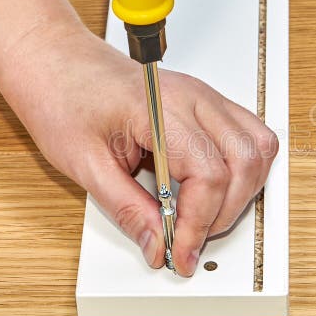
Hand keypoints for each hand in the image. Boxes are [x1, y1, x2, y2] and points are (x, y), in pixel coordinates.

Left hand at [0, 25, 277, 276]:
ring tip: (204, 217)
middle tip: (187, 239)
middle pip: (243, 163)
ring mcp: (205, 96)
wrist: (57, 62)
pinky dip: (244, 168)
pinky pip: (250, 135)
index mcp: (161, 108)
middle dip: (223, 213)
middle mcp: (193, 97)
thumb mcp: (84, 164)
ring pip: (259, 148)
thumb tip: (157, 243)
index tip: (179, 253)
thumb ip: (127, 209)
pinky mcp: (207, 103)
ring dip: (242, 191)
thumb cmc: (63, 98)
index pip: (208, 174)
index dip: (197, 223)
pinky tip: (217, 189)